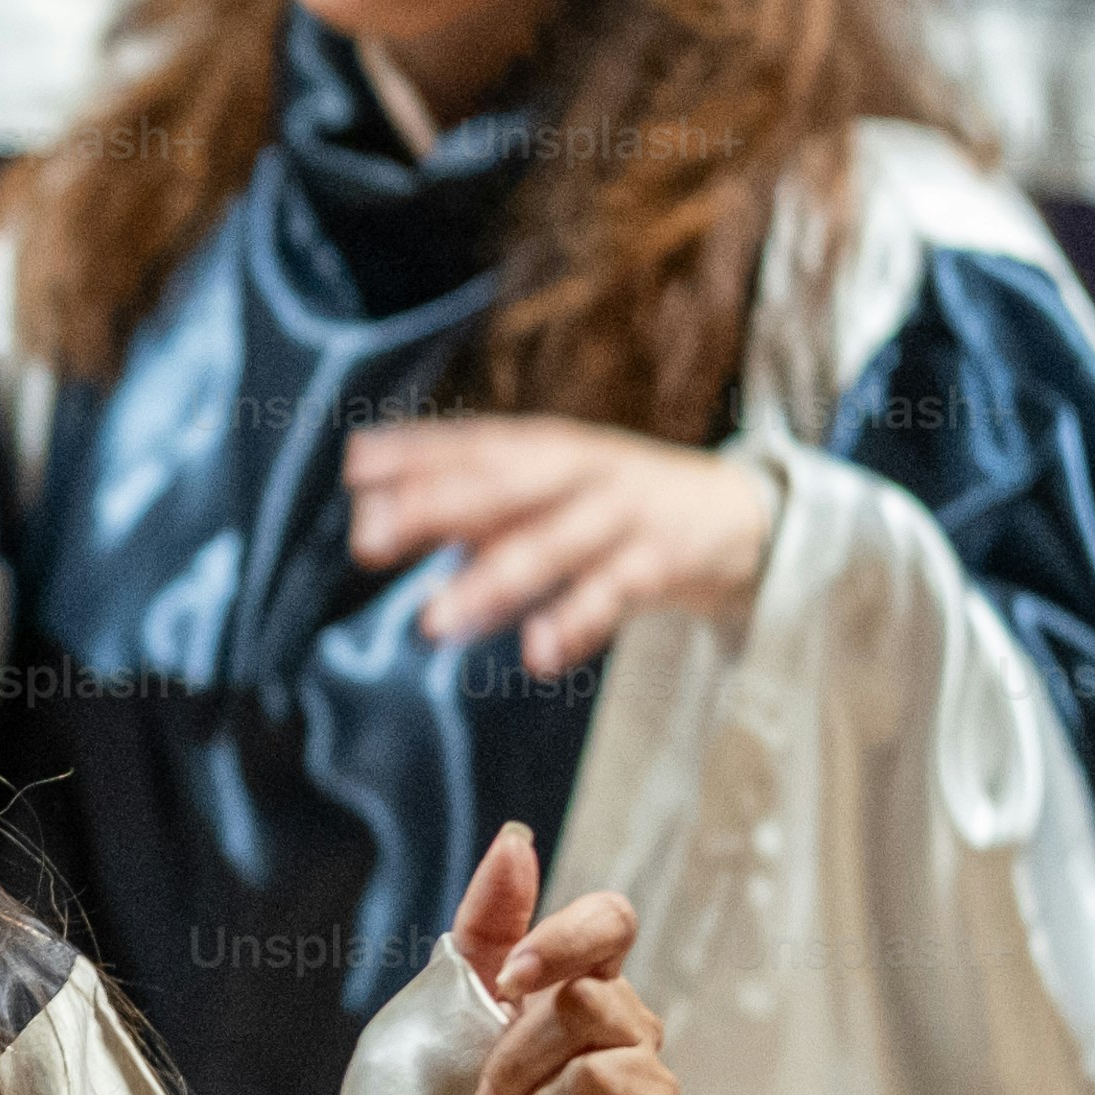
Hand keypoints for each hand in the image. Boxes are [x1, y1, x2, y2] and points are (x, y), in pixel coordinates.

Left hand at [345, 416, 776, 678]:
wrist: (739, 512)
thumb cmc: (611, 501)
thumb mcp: (543, 487)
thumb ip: (463, 498)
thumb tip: (366, 501)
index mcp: (546, 448)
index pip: (474, 443)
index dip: (416, 453)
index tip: (355, 466)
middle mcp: (581, 471)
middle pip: (504, 484)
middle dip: (435, 507)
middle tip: (370, 538)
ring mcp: (622, 514)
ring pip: (552, 544)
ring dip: (493, 581)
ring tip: (436, 621)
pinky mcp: (661, 561)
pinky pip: (613, 594)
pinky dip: (576, 622)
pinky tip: (538, 652)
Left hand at [440, 823, 683, 1094]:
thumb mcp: (454, 1008)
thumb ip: (487, 926)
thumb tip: (516, 837)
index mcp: (584, 987)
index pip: (611, 921)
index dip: (566, 939)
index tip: (510, 981)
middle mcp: (630, 1031)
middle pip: (587, 1005)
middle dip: (513, 1059)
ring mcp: (654, 1091)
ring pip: (600, 1072)